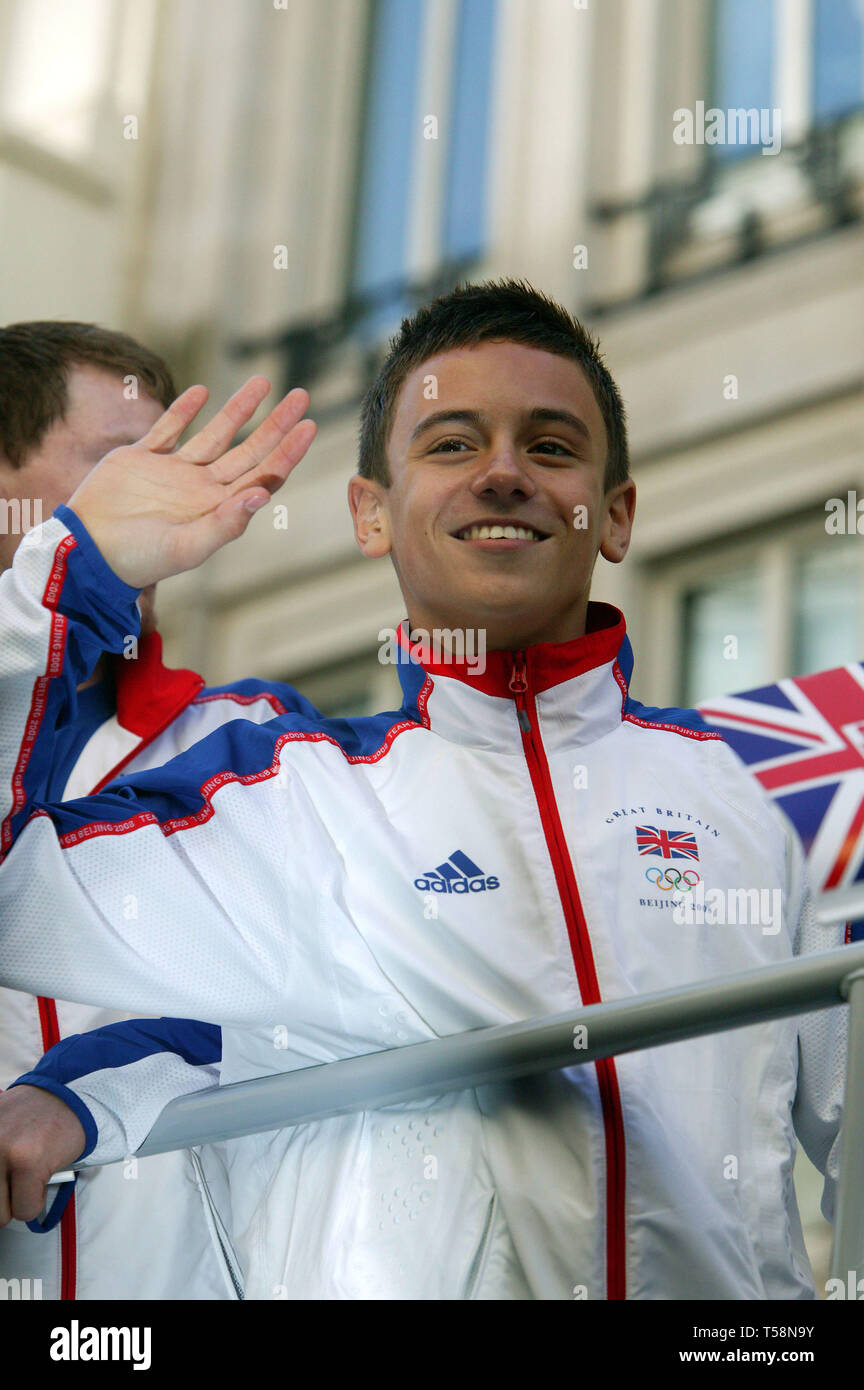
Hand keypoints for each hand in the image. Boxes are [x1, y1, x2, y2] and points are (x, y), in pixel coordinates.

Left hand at [0, 1085, 85, 1225]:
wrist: (68, 1096)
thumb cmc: (30, 1116)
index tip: (5, 1182)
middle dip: (3, 1199)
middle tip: (15, 1180)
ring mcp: (4, 1152)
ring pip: (2, 1214)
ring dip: (18, 1201)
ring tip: (27, 1176)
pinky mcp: (29, 1163)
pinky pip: (26, 1209)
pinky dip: (37, 1200)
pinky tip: (42, 1175)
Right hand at [66, 377, 316, 587]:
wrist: (85, 551)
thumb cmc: (137, 559)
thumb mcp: (186, 548)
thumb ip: (225, 524)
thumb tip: (263, 497)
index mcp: (217, 509)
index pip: (263, 476)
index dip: (287, 452)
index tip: (309, 426)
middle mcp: (201, 489)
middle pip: (249, 450)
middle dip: (276, 424)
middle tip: (302, 396)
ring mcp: (173, 472)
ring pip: (215, 434)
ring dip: (239, 409)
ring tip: (263, 382)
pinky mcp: (141, 459)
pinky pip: (168, 429)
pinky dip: (183, 410)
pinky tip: (202, 391)